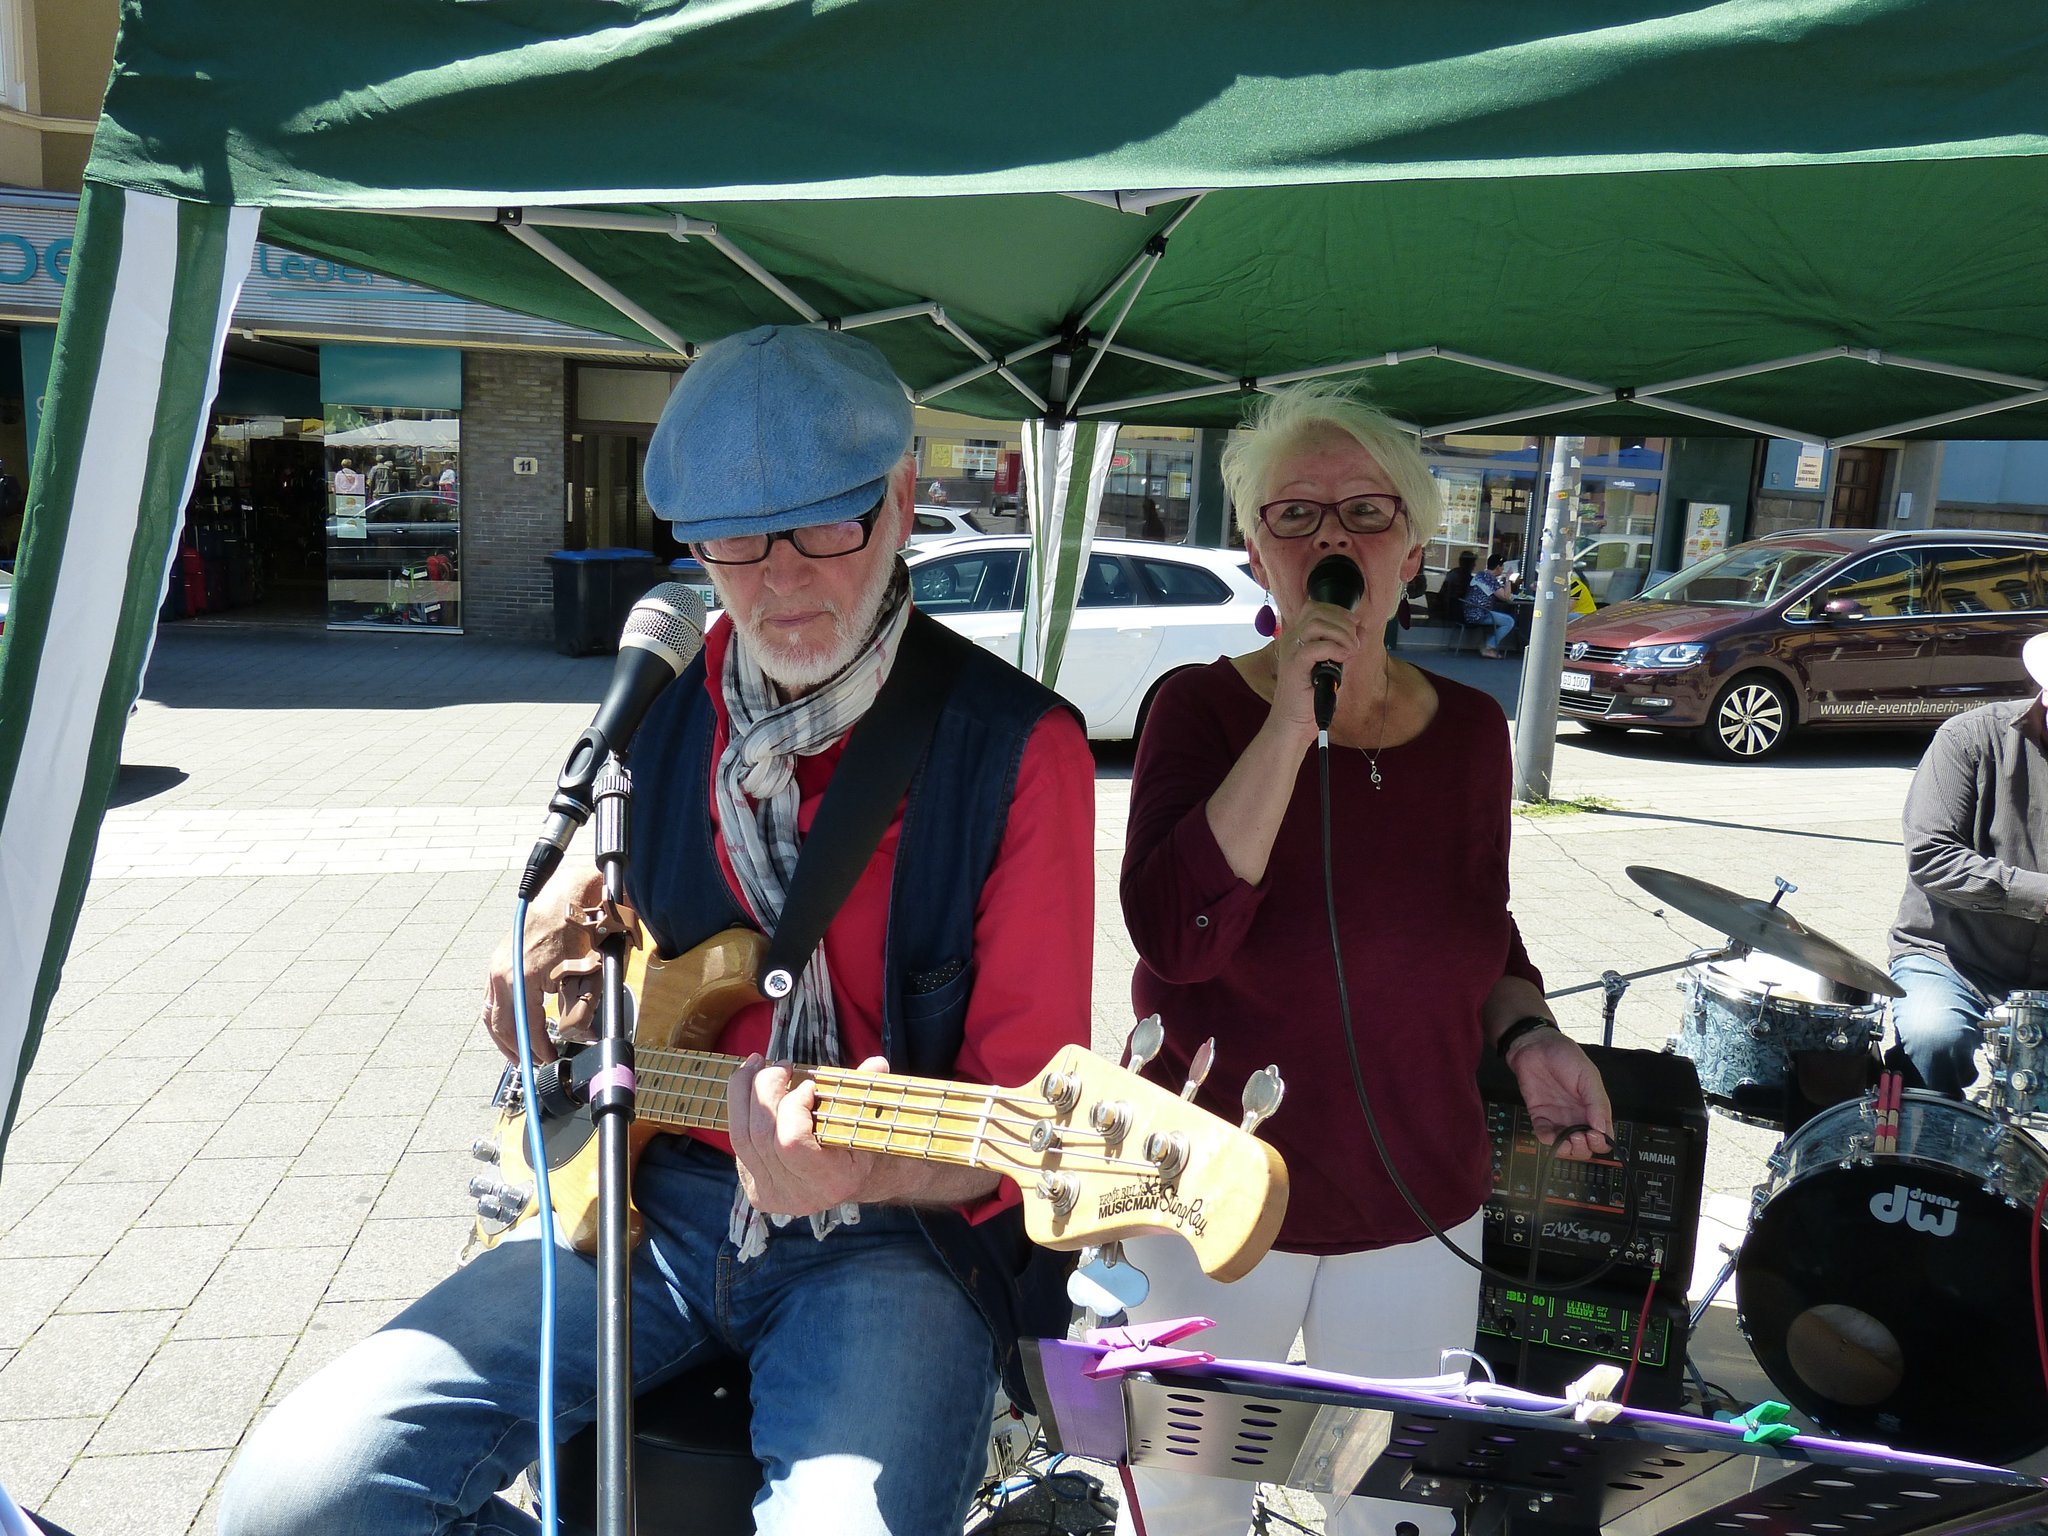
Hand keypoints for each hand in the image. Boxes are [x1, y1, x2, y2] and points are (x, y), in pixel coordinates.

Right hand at [479, 867, 633, 1061]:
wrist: (568, 893)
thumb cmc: (580, 927)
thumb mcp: (589, 973)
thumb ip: (582, 1008)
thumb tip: (577, 1035)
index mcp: (522, 978)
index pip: (527, 1026)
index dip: (539, 1048)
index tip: (550, 1059)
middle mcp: (502, 973)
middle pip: (502, 1024)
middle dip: (518, 1048)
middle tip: (534, 1063)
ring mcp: (496, 966)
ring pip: (491, 1013)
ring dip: (503, 1037)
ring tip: (518, 1054)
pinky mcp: (497, 960)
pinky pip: (490, 998)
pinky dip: (499, 1018)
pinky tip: (511, 1028)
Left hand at [728, 1053, 885, 1216]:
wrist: (846, 1179)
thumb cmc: (858, 1142)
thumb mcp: (867, 1118)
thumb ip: (867, 1091)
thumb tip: (877, 1064)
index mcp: (832, 1181)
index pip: (791, 1142)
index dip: (792, 1106)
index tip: (809, 1085)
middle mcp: (798, 1196)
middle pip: (761, 1135)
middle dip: (766, 1089)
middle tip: (781, 1065)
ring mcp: (772, 1196)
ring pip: (740, 1136)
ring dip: (743, 1092)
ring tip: (757, 1065)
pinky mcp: (754, 1190)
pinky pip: (737, 1143)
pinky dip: (739, 1109)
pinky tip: (748, 1086)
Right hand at [1266, 594, 1373, 739]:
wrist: (1293, 723)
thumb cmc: (1310, 698)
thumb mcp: (1332, 667)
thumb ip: (1343, 647)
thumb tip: (1361, 631)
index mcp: (1298, 637)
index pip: (1315, 607)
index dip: (1338, 611)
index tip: (1354, 624)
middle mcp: (1292, 640)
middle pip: (1317, 611)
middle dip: (1343, 622)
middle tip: (1354, 642)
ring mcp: (1291, 651)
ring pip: (1316, 624)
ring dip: (1341, 634)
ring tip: (1350, 650)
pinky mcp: (1295, 665)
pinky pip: (1316, 647)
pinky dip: (1334, 649)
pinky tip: (1343, 659)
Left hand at [1506, 1029, 1612, 1160]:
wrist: (1535, 1046)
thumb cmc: (1564, 1055)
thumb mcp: (1588, 1075)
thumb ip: (1597, 1102)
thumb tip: (1602, 1128)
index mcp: (1594, 1108)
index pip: (1604, 1136)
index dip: (1602, 1142)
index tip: (1595, 1135)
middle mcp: (1577, 1116)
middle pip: (1586, 1146)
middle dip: (1585, 1148)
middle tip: (1580, 1137)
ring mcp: (1559, 1118)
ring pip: (1566, 1146)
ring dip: (1567, 1149)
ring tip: (1566, 1139)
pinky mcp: (1540, 1116)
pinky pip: (1545, 1136)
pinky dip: (1547, 1140)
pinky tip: (1549, 1134)